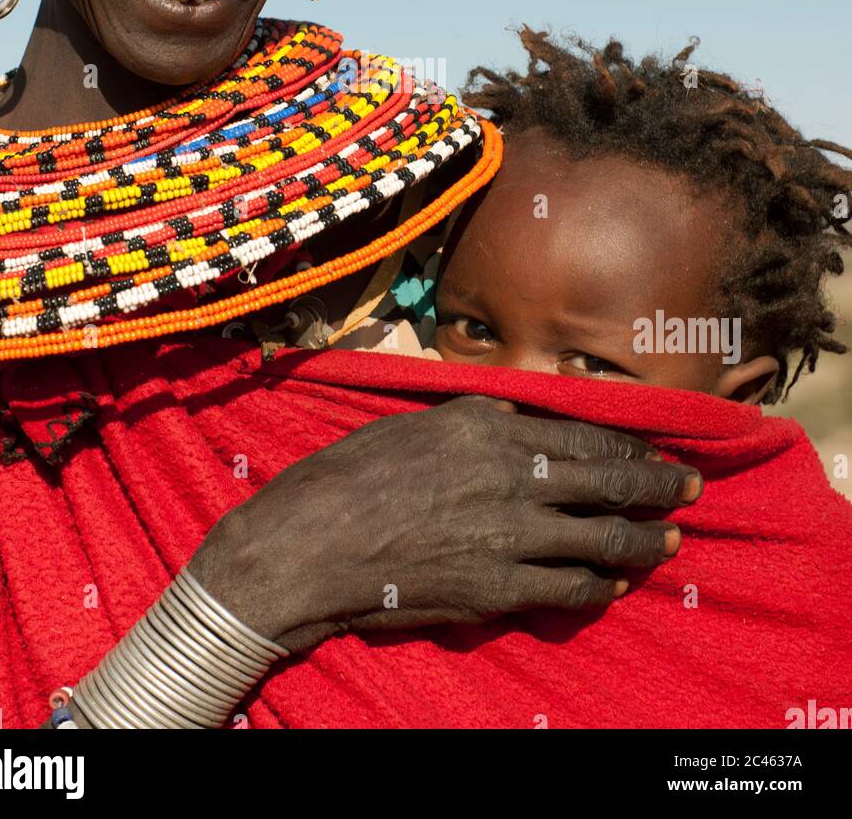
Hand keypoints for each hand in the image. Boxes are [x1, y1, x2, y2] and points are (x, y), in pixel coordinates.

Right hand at [189, 394, 700, 651]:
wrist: (313, 543)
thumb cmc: (350, 475)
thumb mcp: (416, 421)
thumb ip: (474, 417)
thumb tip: (514, 414)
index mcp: (490, 426)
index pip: (582, 433)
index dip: (627, 445)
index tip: (652, 448)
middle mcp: (512, 475)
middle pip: (608, 481)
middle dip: (658, 485)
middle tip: (691, 488)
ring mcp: (510, 535)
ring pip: (601, 538)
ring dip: (644, 539)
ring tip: (670, 538)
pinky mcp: (498, 589)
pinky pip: (569, 588)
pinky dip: (601, 585)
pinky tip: (616, 583)